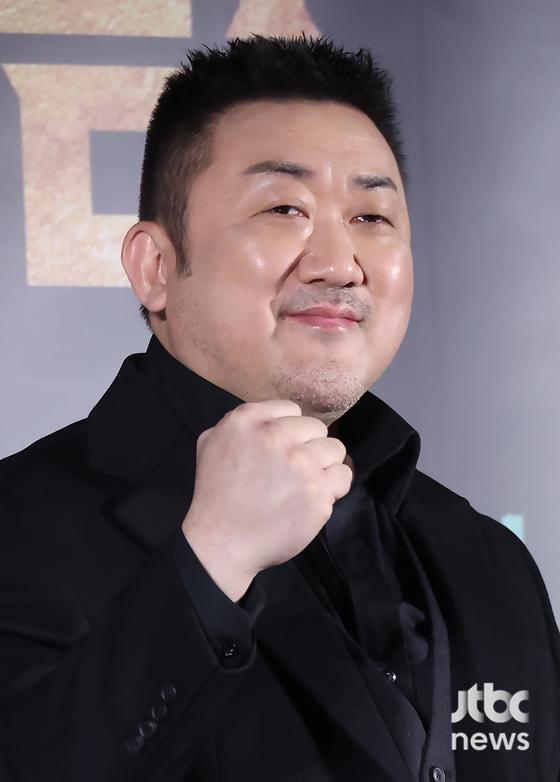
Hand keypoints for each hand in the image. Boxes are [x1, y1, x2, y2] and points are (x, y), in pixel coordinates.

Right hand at [182, 400, 351, 599]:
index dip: (289, 432)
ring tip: (305, 484)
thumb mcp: (210, 442)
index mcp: (248, 419)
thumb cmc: (215, 495)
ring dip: (323, 466)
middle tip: (292, 471)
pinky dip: (333, 487)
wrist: (221, 542)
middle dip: (308, 447)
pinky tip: (314, 498)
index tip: (280, 451)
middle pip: (317, 428)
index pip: (292, 410)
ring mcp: (300, 464)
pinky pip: (343, 476)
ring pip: (335, 449)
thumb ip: (239, 423)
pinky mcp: (317, 492)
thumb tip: (268, 418)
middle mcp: (276, 435)